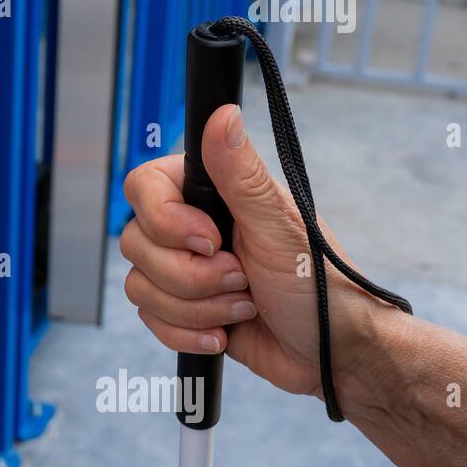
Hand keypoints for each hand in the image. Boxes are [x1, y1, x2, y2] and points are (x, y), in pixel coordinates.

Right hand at [121, 104, 391, 402]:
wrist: (331, 352)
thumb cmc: (319, 285)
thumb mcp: (279, 226)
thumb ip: (241, 173)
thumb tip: (223, 113)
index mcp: (211, 194)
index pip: (142, 187)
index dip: (166, 220)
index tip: (211, 240)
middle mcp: (190, 226)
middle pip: (135, 243)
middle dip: (190, 276)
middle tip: (242, 277)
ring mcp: (182, 269)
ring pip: (139, 286)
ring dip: (197, 307)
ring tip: (243, 305)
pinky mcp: (180, 308)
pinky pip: (149, 319)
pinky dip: (188, 331)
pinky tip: (227, 331)